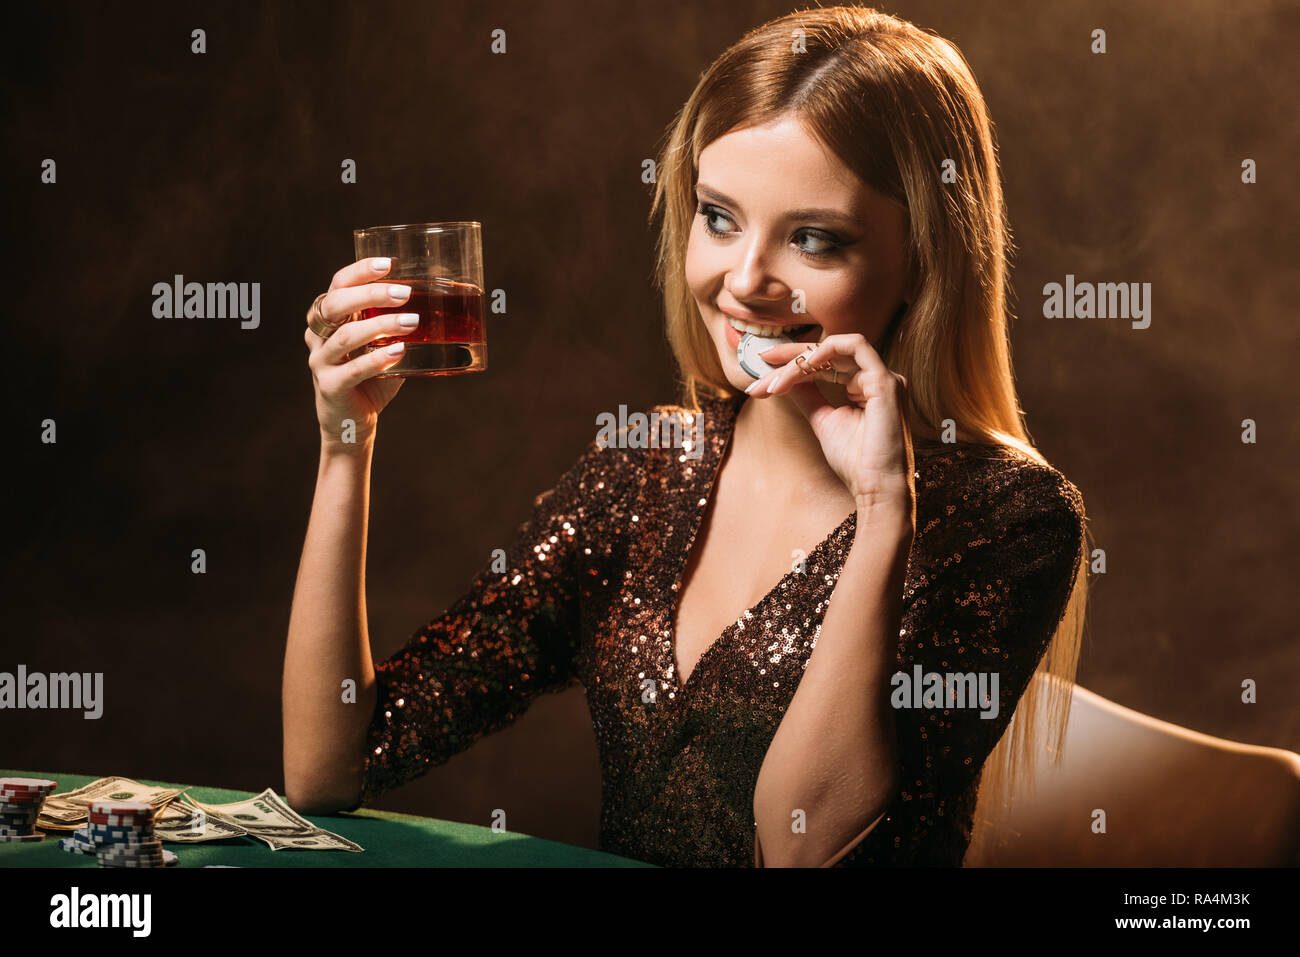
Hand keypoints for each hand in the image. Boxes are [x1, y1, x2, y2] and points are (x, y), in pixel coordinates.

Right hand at [305, 257, 416, 452]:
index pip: (338, 285)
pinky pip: (353, 369)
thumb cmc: (372, 380)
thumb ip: (398, 327)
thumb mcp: (383, 347)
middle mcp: (319, 336)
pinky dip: (378, 359)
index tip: (388, 264)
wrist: (352, 424)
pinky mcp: (330, 386)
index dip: (359, 271)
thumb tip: (441, 304)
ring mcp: (321, 361)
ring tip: (411, 322)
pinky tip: (399, 351)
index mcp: (329, 319)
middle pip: (336, 304)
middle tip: (405, 293)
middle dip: (371, 294)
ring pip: (345, 335)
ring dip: (380, 325)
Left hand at [744, 334, 915, 516]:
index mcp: (865, 386)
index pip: (827, 362)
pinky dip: (826, 350)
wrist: (875, 488)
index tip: (763, 372)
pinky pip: (854, 347)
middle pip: (828, 352)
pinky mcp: (886, 381)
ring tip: (775, 380)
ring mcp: (884, 377)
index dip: (794, 363)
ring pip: (836, 348)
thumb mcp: (823, 420)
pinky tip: (803, 366)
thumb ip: (808, 396)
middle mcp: (876, 377)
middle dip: (790, 358)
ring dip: (800, 360)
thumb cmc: (855, 462)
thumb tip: (786, 379)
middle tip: (761, 366)